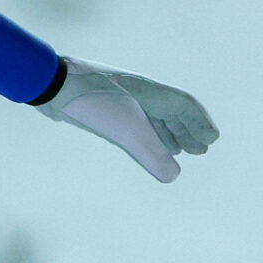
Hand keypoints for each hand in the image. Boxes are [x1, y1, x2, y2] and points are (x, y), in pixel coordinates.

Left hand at [37, 57, 218, 183]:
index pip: (184, 105)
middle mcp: (139, 93)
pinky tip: (144, 145)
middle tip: (201, 151)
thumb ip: (149, 154)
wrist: (50, 85)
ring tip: (180, 151)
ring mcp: (121, 99)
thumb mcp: (123, 131)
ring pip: (153, 117)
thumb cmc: (90, 102)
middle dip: (188, 131)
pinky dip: (147, 135)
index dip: (200, 123)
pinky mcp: (105, 108)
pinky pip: (136, 122)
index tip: (212, 140)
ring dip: (169, 134)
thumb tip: (173, 177)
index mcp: (149, 92)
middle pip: (171, 111)